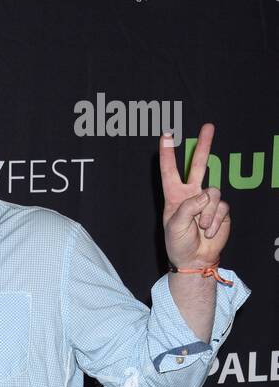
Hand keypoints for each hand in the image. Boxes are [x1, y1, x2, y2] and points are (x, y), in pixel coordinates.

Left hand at [160, 122, 230, 270]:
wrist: (195, 260)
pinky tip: (209, 232)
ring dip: (207, 214)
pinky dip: (215, 222)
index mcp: (175, 197)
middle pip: (199, 165)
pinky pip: (221, 208)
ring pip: (213, 193)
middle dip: (204, 146)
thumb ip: (188, 207)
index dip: (168, 154)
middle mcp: (192, 195)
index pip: (170, 172)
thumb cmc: (178, 244)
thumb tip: (206, 195)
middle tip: (208, 126)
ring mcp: (208, 201)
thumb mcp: (174, 226)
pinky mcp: (221, 210)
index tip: (165, 136)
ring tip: (200, 228)